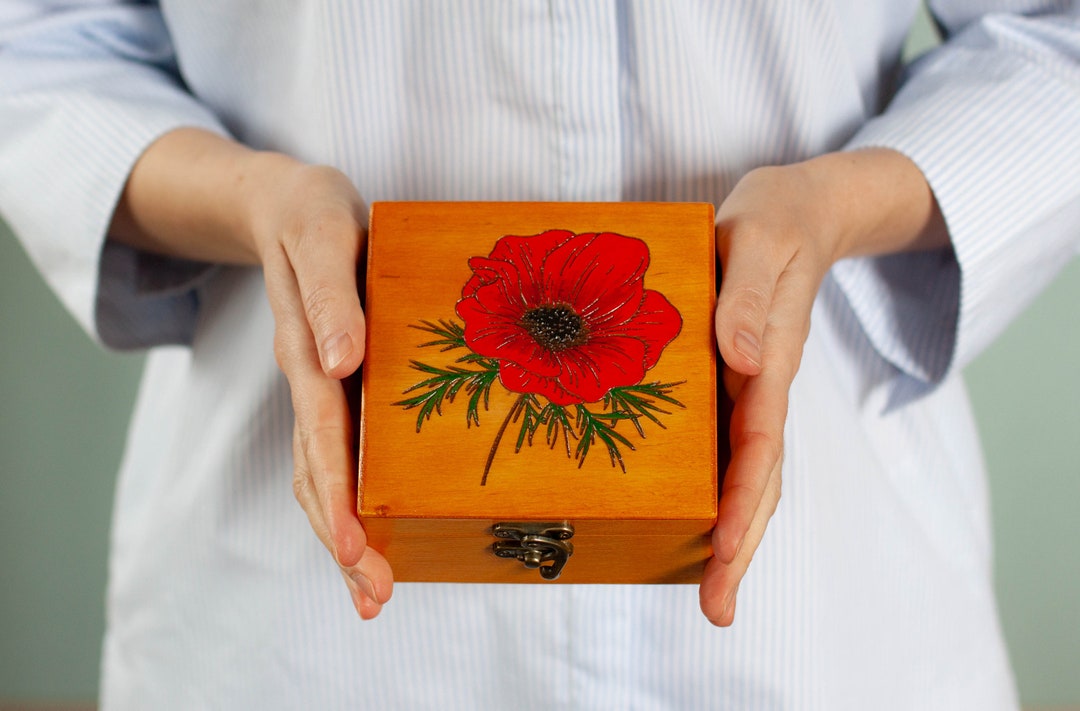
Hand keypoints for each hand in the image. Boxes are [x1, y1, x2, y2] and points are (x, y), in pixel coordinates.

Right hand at [249, 159, 393, 618]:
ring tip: (370, 589)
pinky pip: (330, 452)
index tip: (357, 548)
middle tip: (374, 597)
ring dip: (341, 533)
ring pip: (320, 472)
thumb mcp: (323, 235)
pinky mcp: (327, 384)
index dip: (339, 493)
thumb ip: (330, 296)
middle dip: (342, 538)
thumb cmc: (310, 214)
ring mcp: (314, 385)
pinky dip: (344, 498)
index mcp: (307, 348)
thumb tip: (341, 362)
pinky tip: (364, 529)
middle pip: (317, 473)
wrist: (282, 202)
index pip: (323, 434)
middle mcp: (307, 377)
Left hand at [700, 149, 947, 624]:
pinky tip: (688, 527)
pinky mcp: (728, 386)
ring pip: (746, 476)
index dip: (742, 499)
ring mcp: (747, 391)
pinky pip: (725, 450)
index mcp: (773, 360)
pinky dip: (714, 495)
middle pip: (759, 480)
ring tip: (710, 594)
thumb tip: (747, 361)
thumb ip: (751, 296)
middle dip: (740, 546)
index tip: (723, 548)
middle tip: (717, 610)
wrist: (795, 211)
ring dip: (731, 535)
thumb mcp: (761, 240)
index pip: (761, 443)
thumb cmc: (775, 220)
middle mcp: (761, 387)